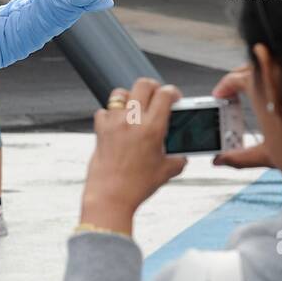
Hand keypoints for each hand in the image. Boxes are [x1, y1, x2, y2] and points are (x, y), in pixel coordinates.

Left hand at [80, 78, 186, 232]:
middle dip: (153, 87)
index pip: (166, 94)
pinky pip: (103, 111)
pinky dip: (110, 114)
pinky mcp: (100, 130)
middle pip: (143, 84)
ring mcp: (114, 123)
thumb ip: (178, 159)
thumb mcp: (167, 172)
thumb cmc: (137, 186)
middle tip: (156, 98)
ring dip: (130, 97)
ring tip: (136, 109)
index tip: (174, 99)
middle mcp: (132, 120)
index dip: (173, 93)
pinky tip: (117, 125)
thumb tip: (181, 155)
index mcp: (153, 128)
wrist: (110, 196)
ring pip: (121, 93)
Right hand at [211, 64, 272, 168]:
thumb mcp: (266, 157)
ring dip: (266, 66)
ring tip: (260, 79)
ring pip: (279, 62)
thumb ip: (238, 157)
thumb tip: (219, 160)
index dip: (227, 84)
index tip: (221, 94)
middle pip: (259, 65)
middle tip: (237, 87)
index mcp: (266, 104)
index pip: (240, 78)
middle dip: (243, 73)